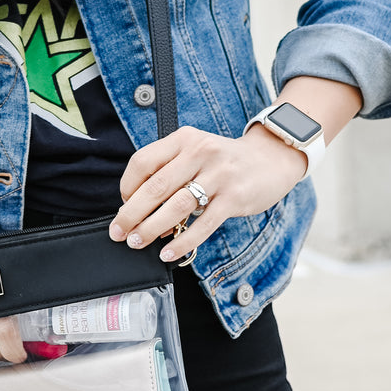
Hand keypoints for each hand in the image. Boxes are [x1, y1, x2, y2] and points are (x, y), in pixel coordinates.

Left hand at [108, 124, 306, 263]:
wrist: (271, 158)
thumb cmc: (224, 160)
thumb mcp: (196, 151)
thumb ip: (170, 172)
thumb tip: (140, 210)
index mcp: (184, 138)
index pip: (143, 161)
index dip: (127, 186)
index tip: (124, 205)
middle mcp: (199, 152)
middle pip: (156, 186)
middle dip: (131, 213)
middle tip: (119, 233)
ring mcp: (218, 175)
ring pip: (176, 206)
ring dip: (151, 228)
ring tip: (138, 242)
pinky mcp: (234, 197)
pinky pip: (203, 224)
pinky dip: (183, 241)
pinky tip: (169, 252)